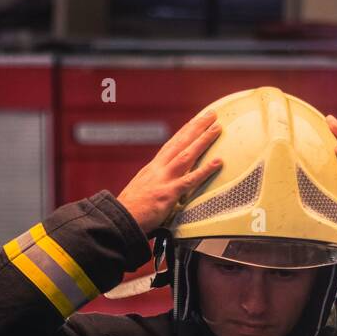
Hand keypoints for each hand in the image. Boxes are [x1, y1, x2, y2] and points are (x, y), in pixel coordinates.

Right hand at [118, 109, 223, 236]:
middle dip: (196, 127)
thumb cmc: (130, 210)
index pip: (170, 145)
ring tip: (217, 128)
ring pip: (186, 155)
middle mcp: (158, 170)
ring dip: (202, 140)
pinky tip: (218, 162)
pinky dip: (205, 170)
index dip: (183, 132)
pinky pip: (190, 180)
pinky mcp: (167, 194)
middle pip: (180, 143)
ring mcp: (163, 180)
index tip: (194, 121)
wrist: (119, 221)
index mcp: (152, 169)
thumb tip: (161, 184)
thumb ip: (153, 183)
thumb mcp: (140, 190)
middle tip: (211, 114)